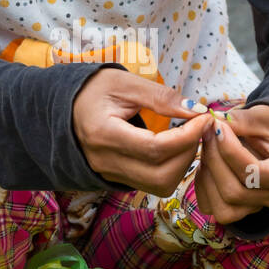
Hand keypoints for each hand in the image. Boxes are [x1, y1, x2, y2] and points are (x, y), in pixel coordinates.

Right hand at [72, 68, 212, 195]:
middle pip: (160, 175)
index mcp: (103, 134)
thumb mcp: (124, 83)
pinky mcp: (117, 179)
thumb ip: (160, 96)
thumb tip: (196, 111)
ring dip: (182, 164)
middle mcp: (105, 161)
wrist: (64, 107)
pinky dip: (171, 168)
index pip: (155, 148)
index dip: (187, 136)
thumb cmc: (92, 90)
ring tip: (187, 136)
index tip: (204, 118)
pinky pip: (152, 184)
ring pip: (159, 185)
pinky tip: (175, 146)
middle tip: (198, 128)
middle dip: (189, 153)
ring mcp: (110, 174)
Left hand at [193, 103, 268, 224]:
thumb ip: (242, 119)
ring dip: (207, 175)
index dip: (230, 150)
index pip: (254, 172)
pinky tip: (206, 163)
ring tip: (207, 147)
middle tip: (206, 132)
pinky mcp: (237, 210)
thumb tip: (214, 120)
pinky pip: (210, 207)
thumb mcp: (264, 116)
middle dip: (214, 160)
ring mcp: (256, 207)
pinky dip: (202, 185)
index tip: (217, 126)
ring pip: (222, 206)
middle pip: (235, 192)